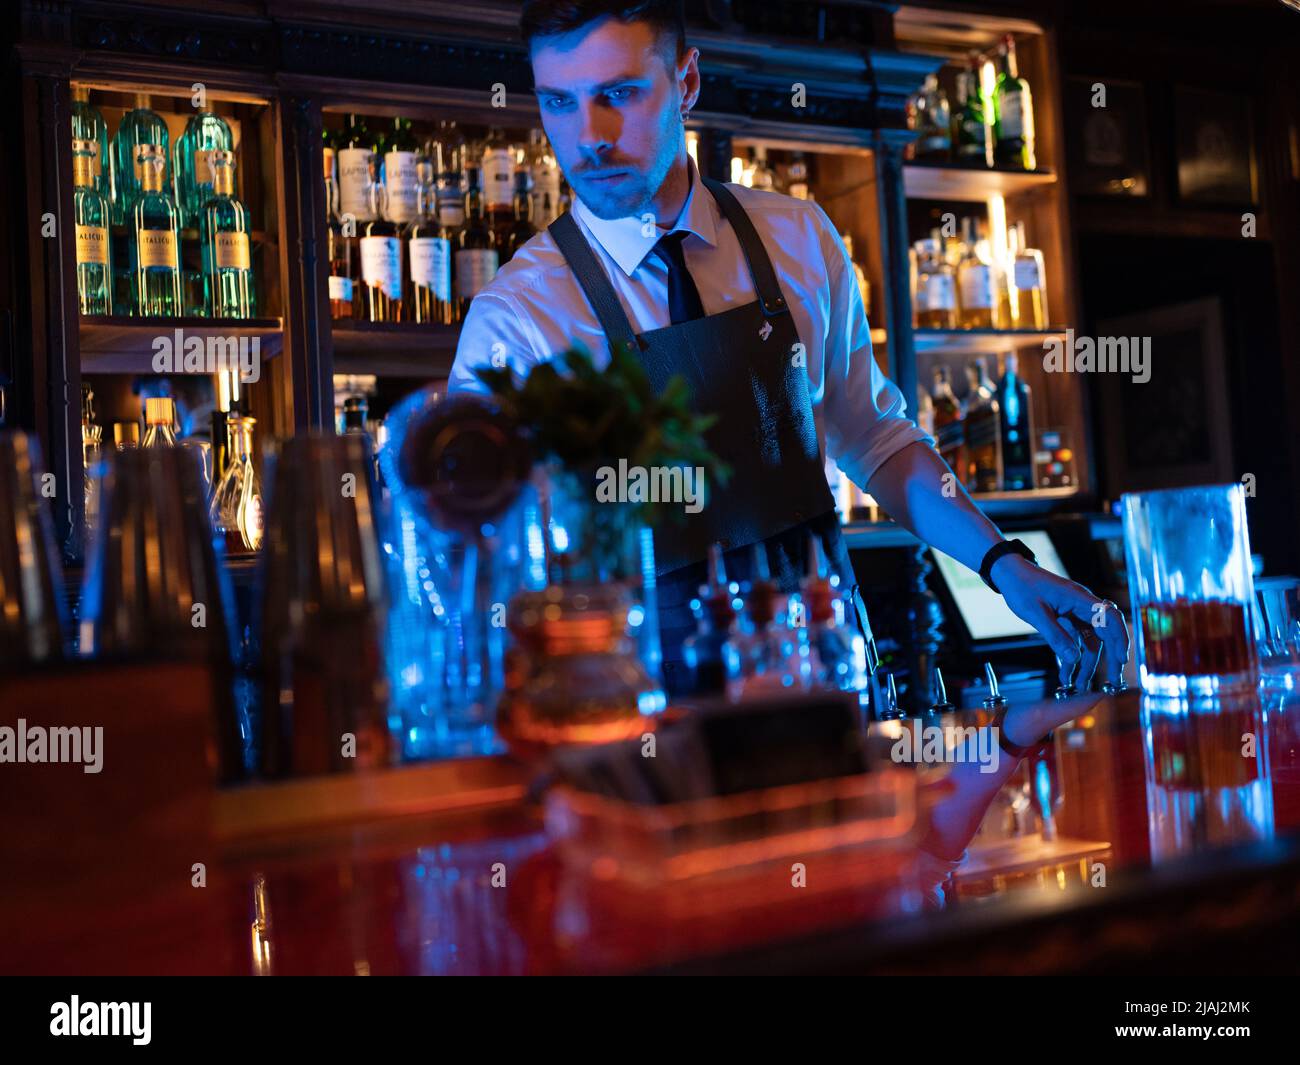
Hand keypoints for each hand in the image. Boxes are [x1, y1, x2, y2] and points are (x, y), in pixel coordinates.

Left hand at [990, 554, 1129, 688]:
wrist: (1010, 574)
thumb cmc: (1022, 586)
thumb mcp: (1036, 613)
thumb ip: (1055, 635)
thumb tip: (1073, 658)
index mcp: (1080, 599)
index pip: (1111, 618)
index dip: (1120, 639)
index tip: (1121, 660)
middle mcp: (1083, 606)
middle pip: (1105, 634)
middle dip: (1109, 659)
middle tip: (1112, 682)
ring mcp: (1077, 612)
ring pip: (1090, 641)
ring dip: (1086, 663)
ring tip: (1080, 686)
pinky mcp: (1068, 618)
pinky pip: (1077, 640)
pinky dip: (1073, 656)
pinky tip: (1067, 673)